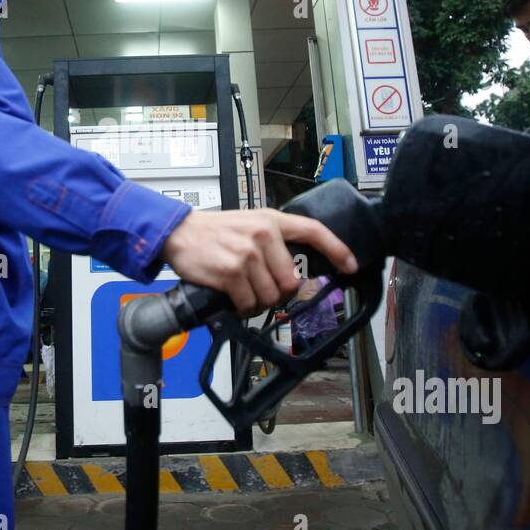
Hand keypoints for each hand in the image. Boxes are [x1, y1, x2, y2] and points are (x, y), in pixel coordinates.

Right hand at [160, 209, 358, 316]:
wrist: (179, 232)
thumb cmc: (214, 231)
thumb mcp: (249, 223)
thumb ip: (274, 240)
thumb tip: (296, 271)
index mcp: (271, 220)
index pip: (313, 231)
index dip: (337, 248)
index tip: (350, 264)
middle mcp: (263, 234)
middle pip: (292, 281)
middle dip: (279, 293)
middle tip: (262, 289)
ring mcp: (247, 254)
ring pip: (271, 296)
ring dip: (258, 303)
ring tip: (243, 292)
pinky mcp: (231, 273)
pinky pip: (249, 304)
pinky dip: (242, 308)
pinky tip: (233, 298)